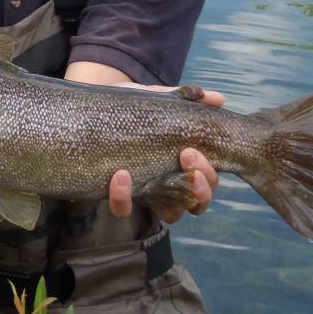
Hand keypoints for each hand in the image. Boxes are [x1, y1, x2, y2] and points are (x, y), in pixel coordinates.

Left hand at [107, 82, 222, 222]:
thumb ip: (186, 98)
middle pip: (199, 203)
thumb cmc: (134, 110)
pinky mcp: (118, 198)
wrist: (94, 111)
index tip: (192, 150)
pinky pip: (124, 210)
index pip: (209, 182)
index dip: (208, 175)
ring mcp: (147, 194)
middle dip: (201, 188)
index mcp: (187, 165)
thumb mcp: (158, 100)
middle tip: (187, 157)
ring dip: (169, 202)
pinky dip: (123, 198)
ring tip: (159, 177)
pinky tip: (120, 175)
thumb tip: (218, 98)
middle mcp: (173, 186)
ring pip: (170, 215)